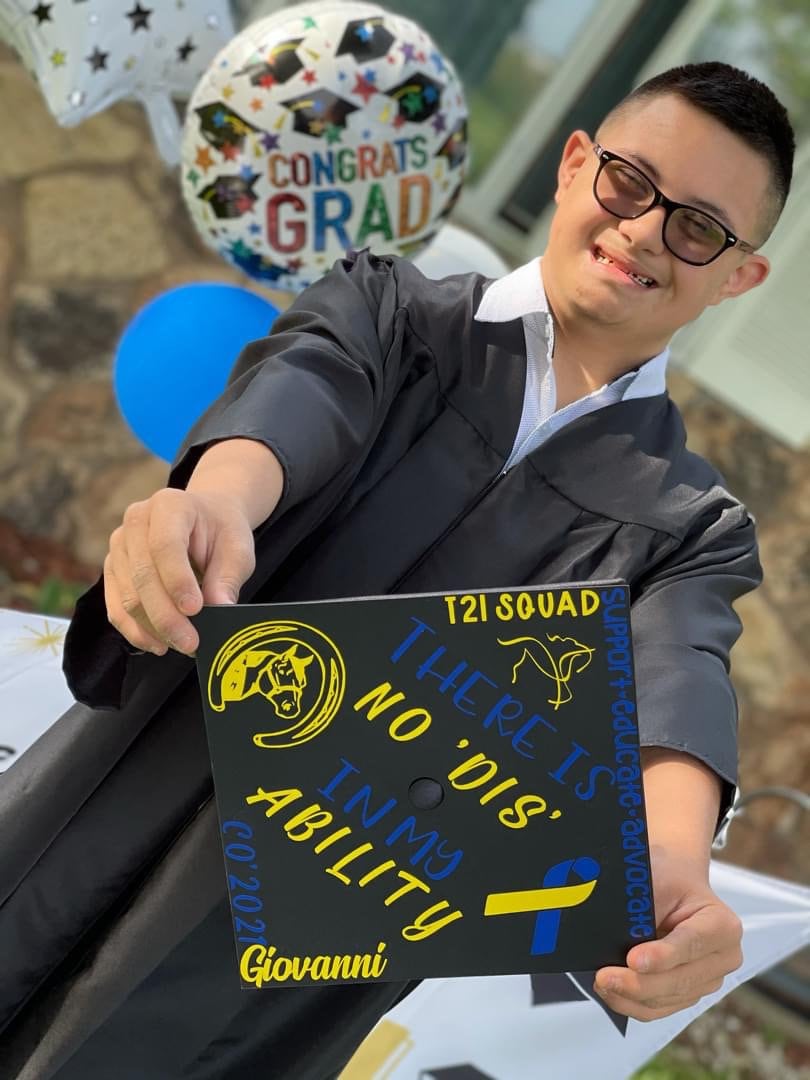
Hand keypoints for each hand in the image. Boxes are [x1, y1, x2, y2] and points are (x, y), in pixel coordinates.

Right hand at [104, 488, 255, 656]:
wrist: (205, 520)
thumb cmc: (222, 532)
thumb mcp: (238, 547)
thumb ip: (228, 576)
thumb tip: (219, 608)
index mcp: (169, 505)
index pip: (164, 545)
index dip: (177, 580)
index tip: (195, 609)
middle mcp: (136, 520)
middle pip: (142, 574)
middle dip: (166, 614)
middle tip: (191, 642)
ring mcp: (119, 545)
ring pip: (128, 595)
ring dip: (153, 627)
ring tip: (182, 645)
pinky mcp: (113, 569)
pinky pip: (116, 606)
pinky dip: (135, 630)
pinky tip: (158, 644)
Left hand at [594, 849, 742, 1020]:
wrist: (675, 881)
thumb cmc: (668, 876)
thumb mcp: (656, 878)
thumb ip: (640, 905)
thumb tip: (610, 930)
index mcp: (723, 925)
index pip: (693, 944)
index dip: (663, 955)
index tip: (634, 959)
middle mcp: (722, 957)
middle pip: (680, 980)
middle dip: (639, 983)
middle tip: (606, 977)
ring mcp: (707, 979)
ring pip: (667, 999)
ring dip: (631, 997)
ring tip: (603, 984)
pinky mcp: (688, 993)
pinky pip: (660, 1007)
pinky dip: (633, 1003)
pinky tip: (612, 993)